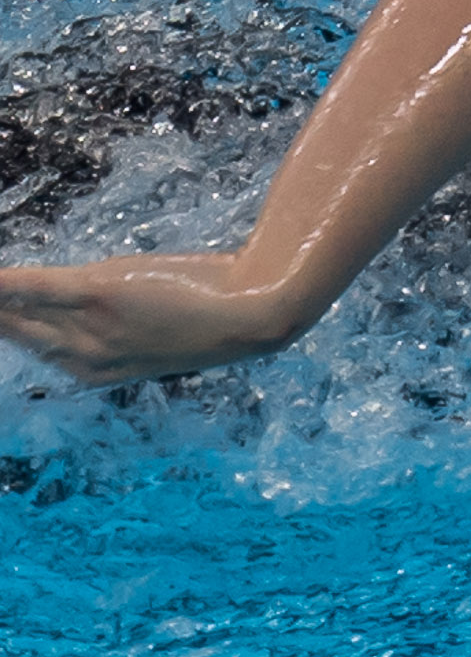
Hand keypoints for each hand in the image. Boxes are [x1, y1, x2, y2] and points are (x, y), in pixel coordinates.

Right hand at [0, 256, 303, 386]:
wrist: (260, 311)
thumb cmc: (214, 309)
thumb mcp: (153, 326)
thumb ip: (108, 321)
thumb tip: (80, 298)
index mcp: (91, 369)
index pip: (25, 344)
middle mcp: (78, 358)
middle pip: (6, 331)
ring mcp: (85, 327)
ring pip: (7, 310)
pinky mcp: (95, 294)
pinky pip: (24, 287)